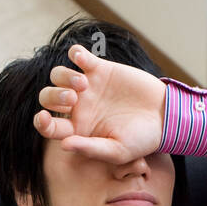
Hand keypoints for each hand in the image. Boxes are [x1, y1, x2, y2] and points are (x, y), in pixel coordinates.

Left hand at [33, 43, 166, 162]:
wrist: (164, 117)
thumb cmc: (142, 140)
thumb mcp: (118, 151)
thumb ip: (91, 149)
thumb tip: (64, 145)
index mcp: (79, 129)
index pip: (50, 126)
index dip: (41, 122)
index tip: (44, 117)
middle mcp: (79, 107)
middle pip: (48, 97)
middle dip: (53, 96)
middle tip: (73, 99)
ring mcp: (88, 87)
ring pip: (58, 75)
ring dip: (64, 77)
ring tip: (84, 84)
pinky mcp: (101, 69)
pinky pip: (78, 56)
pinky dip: (76, 54)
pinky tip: (84, 60)